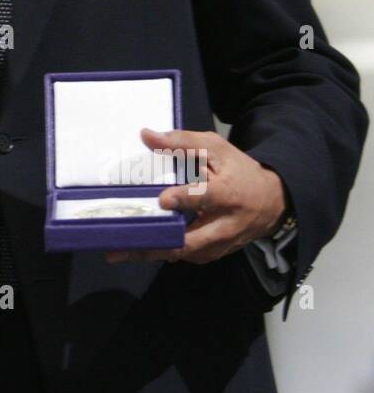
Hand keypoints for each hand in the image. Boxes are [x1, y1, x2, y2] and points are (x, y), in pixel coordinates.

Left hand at [104, 128, 286, 265]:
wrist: (271, 202)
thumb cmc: (239, 171)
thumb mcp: (216, 149)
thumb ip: (182, 142)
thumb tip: (146, 135)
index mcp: (228, 193)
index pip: (206, 197)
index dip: (185, 199)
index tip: (164, 199)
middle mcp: (225, 224)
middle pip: (190, 241)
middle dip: (158, 243)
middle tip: (126, 241)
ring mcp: (220, 244)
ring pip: (184, 253)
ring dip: (154, 252)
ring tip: (121, 249)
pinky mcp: (214, 254)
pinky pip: (185, 257)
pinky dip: (163, 252)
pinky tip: (139, 248)